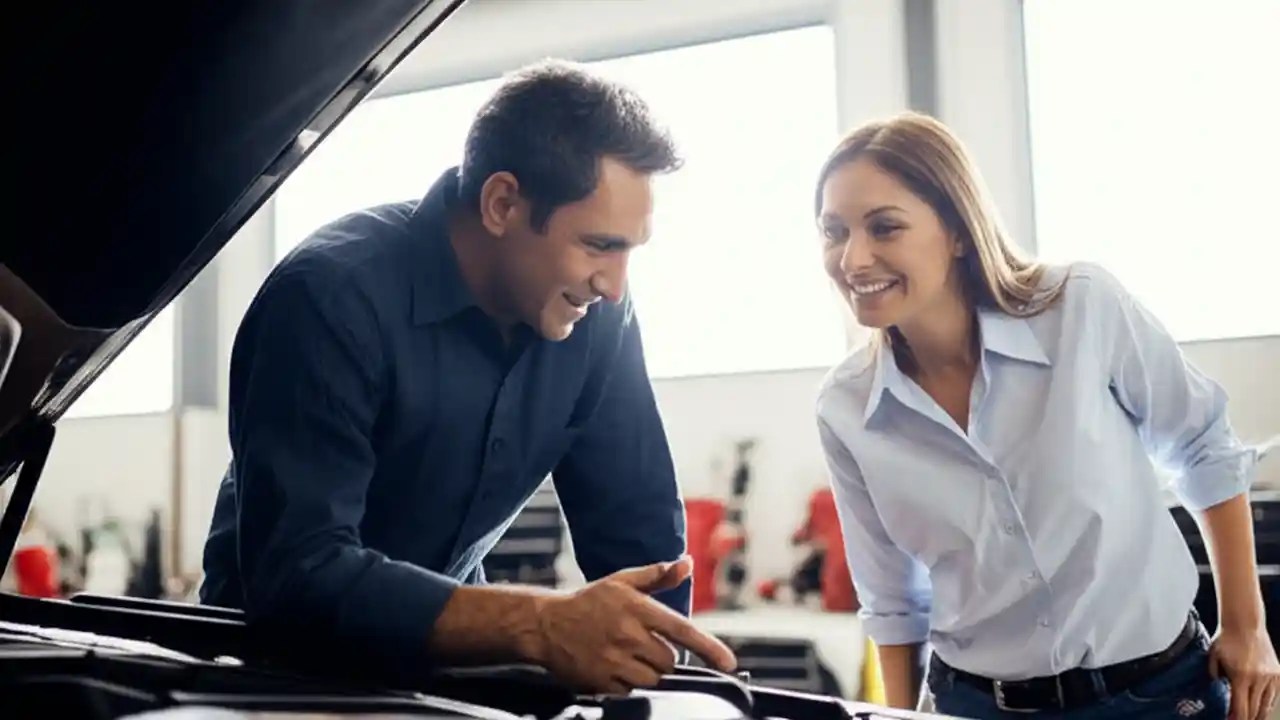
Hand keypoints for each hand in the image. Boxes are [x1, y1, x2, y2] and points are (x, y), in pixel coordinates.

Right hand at [529, 556, 736, 693]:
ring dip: (646, 671)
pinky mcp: (601, 682)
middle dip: (662, 656)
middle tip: (641, 643)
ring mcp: (614, 661)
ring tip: (624, 654)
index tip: (729, 663)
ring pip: (652, 678)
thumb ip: (657, 576)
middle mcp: (628, 635)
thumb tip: (687, 564)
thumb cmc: (588, 602)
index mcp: (638, 609)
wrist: (545, 624)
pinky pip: (630, 690)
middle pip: (669, 661)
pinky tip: (611, 666)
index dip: (710, 648)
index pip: (683, 631)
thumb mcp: (622, 582)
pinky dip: (626, 683)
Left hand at [1209, 625, 1279, 719]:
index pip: (1241, 707)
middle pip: (1255, 710)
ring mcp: (1271, 676)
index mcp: (1242, 676)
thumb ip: (1213, 676)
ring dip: (1258, 714)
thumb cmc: (1227, 638)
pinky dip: (1267, 703)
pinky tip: (1260, 707)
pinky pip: (1273, 695)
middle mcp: (1259, 678)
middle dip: (1246, 719)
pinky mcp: (1278, 672)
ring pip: (1267, 705)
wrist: (1245, 623)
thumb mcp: (1213, 657)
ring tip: (1250, 718)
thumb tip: (1216, 691)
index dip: (1235, 718)